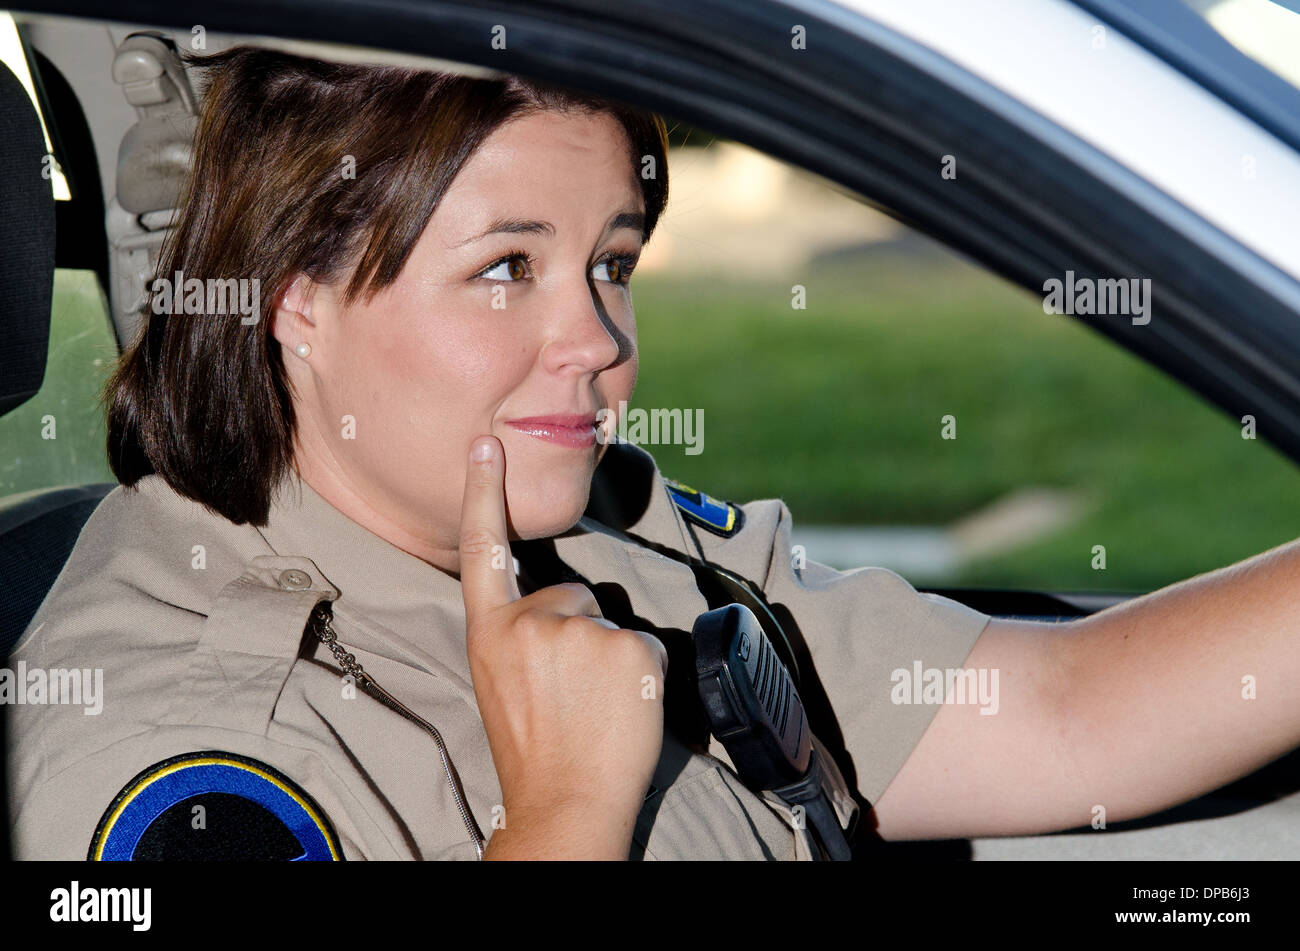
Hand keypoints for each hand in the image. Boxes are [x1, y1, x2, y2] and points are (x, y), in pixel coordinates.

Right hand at [458, 435, 666, 858]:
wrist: (565, 804)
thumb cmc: (536, 750)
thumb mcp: (501, 680)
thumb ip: (519, 634)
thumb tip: (561, 608)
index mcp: (489, 631)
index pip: (485, 551)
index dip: (484, 494)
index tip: (486, 444)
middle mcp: (528, 622)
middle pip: (572, 594)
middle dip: (579, 633)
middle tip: (570, 694)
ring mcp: (576, 631)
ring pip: (610, 621)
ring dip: (611, 656)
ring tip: (592, 707)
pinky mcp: (624, 644)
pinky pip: (644, 643)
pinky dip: (642, 673)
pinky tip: (620, 707)